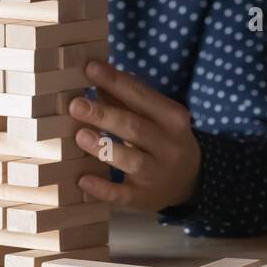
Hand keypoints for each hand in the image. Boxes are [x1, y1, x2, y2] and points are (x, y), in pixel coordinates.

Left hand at [70, 59, 201, 212]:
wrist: (191, 180)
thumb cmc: (164, 138)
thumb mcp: (155, 116)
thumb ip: (125, 98)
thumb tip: (93, 74)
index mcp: (172, 117)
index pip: (141, 95)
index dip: (115, 81)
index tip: (89, 68)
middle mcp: (169, 145)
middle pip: (135, 127)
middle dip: (105, 115)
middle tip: (76, 104)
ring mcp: (157, 173)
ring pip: (131, 160)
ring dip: (104, 147)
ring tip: (80, 135)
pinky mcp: (145, 198)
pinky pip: (123, 195)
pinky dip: (103, 189)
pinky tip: (83, 180)